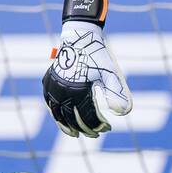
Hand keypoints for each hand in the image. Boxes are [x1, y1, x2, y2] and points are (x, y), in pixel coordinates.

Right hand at [42, 18, 132, 136]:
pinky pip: (49, 102)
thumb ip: (117, 93)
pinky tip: (60, 118)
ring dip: (65, 126)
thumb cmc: (98, 56)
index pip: (87, 116)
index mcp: (78, 90)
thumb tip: (123, 113)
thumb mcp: (111, 73)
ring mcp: (53, 86)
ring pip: (57, 113)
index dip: (97, 125)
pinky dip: (54, 112)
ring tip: (74, 134)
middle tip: (95, 134)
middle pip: (72, 118)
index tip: (107, 128)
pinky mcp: (48, 81)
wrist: (80, 37)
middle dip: (84, 129)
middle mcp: (62, 90)